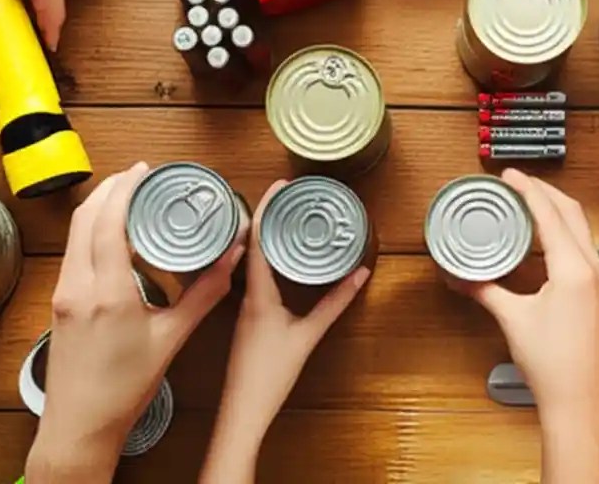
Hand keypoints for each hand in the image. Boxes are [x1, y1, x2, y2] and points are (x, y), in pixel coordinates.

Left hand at [26, 162, 243, 483]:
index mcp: (107, 293)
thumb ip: (204, 293)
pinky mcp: (59, 302)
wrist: (81, 424)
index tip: (145, 170)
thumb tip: (233, 256)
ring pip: (74, 233)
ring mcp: (63, 294)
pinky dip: (92, 231)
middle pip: (85, 217)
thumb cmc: (124, 389)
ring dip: (99, 208)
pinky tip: (115, 234)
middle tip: (140, 175)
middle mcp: (77, 287)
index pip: (108, 222)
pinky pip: (73, 252)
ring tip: (130, 197)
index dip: (125, 188)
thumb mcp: (172, 338)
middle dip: (110, 188)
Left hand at [202, 180, 369, 482]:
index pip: (255, 239)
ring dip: (257, 235)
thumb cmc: (269, 377)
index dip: (265, 208)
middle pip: (246, 243)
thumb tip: (360, 274)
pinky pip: (245, 276)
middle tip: (282, 192)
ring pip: (243, 260)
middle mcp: (241, 295)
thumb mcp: (309, 336)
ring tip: (278, 214)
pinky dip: (257, 259)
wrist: (241, 411)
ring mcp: (238, 306)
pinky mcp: (241, 318)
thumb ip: (335, 304)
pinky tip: (270, 257)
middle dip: (262, 214)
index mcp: (255, 294)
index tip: (280, 185)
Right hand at [451, 169, 598, 482]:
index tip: (511, 176)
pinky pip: (591, 259)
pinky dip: (571, 243)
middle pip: (574, 216)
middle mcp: (598, 272)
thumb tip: (462, 277)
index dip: (528, 190)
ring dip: (561, 218)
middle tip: (521, 185)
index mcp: (575, 270)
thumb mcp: (513, 321)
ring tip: (534, 212)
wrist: (584, 408)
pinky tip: (553, 252)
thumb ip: (487, 291)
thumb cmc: (553, 368)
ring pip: (586, 236)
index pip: (550, 214)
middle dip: (547, 195)